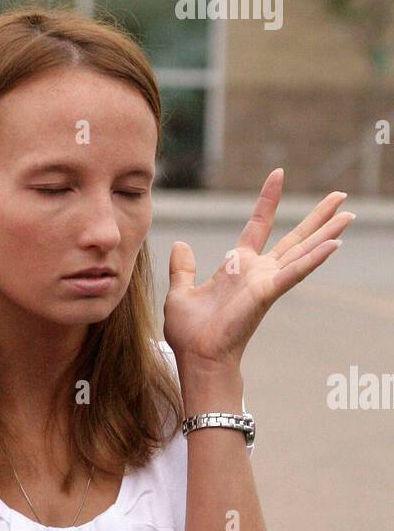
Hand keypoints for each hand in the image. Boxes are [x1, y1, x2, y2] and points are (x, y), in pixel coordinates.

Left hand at [163, 169, 354, 370]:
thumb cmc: (189, 333)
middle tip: (340, 196)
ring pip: (303, 251)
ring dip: (326, 232)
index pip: (258, 225)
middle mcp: (258, 272)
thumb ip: (183, 269)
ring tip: (349, 214)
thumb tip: (180, 245)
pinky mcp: (267, 294)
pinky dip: (314, 258)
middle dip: (317, 216)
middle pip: (294, 237)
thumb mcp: (181, 292)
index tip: (278, 174)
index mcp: (238, 267)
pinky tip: (335, 243)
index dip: (268, 201)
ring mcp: (265, 282)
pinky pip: (295, 272)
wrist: (196, 357)